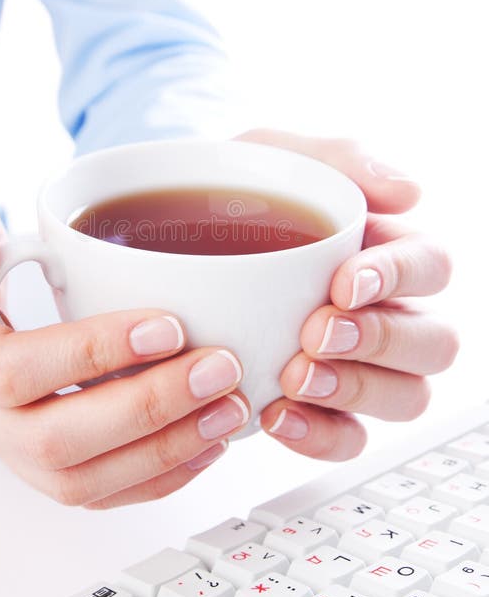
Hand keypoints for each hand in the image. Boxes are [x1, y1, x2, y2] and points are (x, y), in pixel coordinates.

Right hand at [0, 190, 247, 507]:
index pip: (8, 370)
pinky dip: (155, 478)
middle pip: (52, 441)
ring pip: (76, 481)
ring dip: (163, 452)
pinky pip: (90, 493)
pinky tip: (206, 445)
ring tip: (230, 411)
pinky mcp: (31, 461)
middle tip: (220, 370)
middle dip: (147, 411)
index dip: (90, 354)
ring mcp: (0, 445)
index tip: (168, 326)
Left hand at [237, 129, 458, 459]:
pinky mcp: (320, 409)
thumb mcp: (271, 157)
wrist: (161, 245)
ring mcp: (357, 366)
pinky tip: (274, 414)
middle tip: (316, 333)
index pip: (432, 267)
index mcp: (384, 251)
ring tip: (293, 376)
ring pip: (406, 398)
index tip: (344, 282)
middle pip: (435, 344)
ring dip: (355, 391)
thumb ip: (339, 160)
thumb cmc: (231, 195)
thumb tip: (410, 191)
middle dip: (381, 342)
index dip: (401, 278)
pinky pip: (349, 439)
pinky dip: (319, 434)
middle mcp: (384, 312)